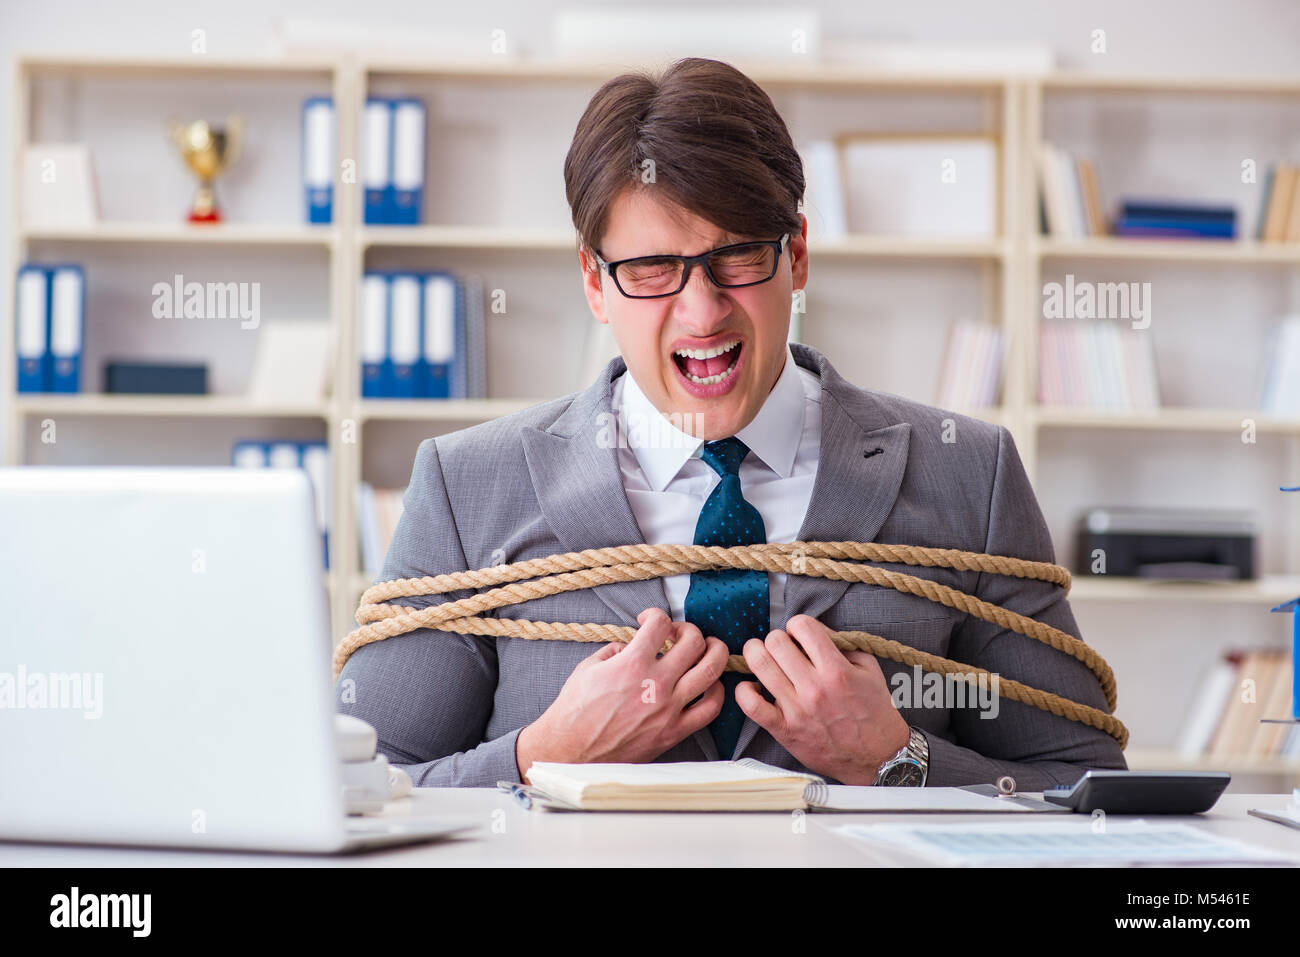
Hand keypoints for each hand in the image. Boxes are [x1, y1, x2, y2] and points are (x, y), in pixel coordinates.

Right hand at [516, 608, 727, 779]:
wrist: (571, 753)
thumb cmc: (574, 712)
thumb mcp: (588, 668)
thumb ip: (615, 650)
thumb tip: (631, 646)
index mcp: (632, 664)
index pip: (660, 623)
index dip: (655, 614)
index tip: (648, 621)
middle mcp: (656, 684)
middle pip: (694, 641)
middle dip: (687, 629)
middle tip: (677, 634)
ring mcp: (669, 709)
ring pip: (711, 670)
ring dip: (712, 652)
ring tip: (706, 649)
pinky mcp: (674, 732)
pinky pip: (711, 708)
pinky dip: (716, 691)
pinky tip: (708, 684)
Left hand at [734, 614, 909, 785]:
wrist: (877, 757)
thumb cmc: (875, 712)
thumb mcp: (869, 670)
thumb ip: (843, 645)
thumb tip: (816, 631)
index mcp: (837, 670)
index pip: (802, 626)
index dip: (798, 625)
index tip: (800, 635)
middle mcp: (814, 687)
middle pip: (775, 641)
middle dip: (777, 639)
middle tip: (782, 648)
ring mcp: (797, 709)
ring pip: (759, 665)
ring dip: (756, 655)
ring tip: (762, 657)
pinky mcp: (784, 730)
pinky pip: (751, 705)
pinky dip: (744, 691)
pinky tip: (753, 687)